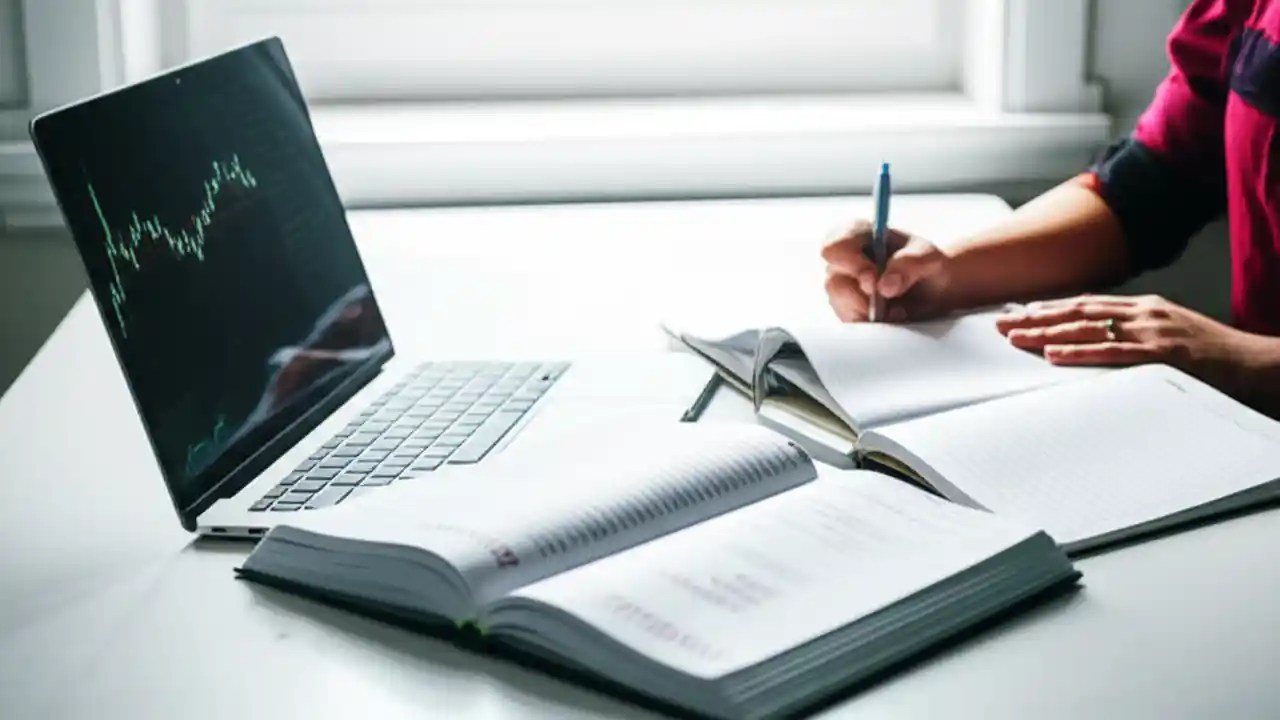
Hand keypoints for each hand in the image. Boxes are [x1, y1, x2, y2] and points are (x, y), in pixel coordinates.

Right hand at [822, 220, 950, 321]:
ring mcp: (844, 289)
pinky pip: (850, 321)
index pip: (834, 245)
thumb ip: (909, 264)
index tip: (872, 278)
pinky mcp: (849, 312)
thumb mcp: (929, 258)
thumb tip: (884, 285)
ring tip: (896, 308)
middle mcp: (846, 262)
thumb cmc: (929, 267)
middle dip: (861, 293)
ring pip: (840, 303)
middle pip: (833, 279)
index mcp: (859, 236)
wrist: (937, 295)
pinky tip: (890, 317)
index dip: (848, 262)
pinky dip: (872, 322)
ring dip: (870, 309)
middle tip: (887, 298)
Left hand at [996, 294, 1270, 397]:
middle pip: (1078, 311)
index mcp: (1143, 307)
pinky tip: (1053, 353)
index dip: (1048, 308)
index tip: (1018, 312)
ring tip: (1015, 337)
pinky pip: (1111, 353)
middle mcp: (1143, 313)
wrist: (1256, 363)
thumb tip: (1096, 342)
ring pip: (1088, 328)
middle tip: (1000, 324)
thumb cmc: (1212, 355)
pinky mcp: (1161, 354)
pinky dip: (1079, 352)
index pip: (1085, 303)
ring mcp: (1152, 332)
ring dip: (1046, 332)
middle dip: (1036, 317)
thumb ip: (1133, 335)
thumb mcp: (1168, 335)